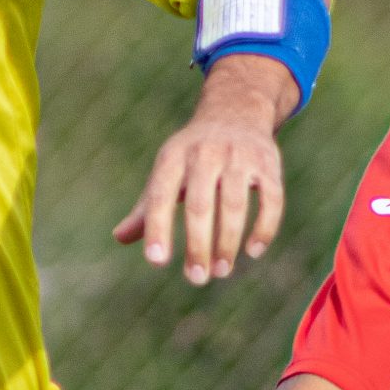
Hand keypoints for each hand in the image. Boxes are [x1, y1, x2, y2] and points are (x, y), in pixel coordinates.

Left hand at [114, 54, 293, 283]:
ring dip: (228, 242)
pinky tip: (253, 251)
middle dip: (198, 245)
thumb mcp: (166, 172)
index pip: (161, 196)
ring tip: (221, 271)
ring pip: (234, 204)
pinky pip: (270, 199)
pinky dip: (264, 227)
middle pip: (199, 205)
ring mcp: (239, 157)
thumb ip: (147, 208)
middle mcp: (205, 154)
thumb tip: (119, 238)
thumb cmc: (192, 155)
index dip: (157, 228)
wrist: (236, 111)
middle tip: (196, 278)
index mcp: (173, 158)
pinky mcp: (267, 164)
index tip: (156, 261)